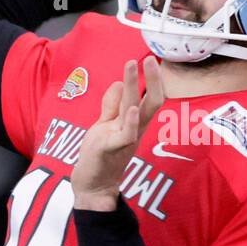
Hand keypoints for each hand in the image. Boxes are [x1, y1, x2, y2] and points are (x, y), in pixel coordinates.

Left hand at [71, 56, 164, 209]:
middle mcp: (134, 129)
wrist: (93, 186)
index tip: (153, 61)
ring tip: (133, 65)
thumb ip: (112, 105)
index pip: (149, 98)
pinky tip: (133, 108)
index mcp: (134, 123)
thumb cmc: (101, 156)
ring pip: (136, 110)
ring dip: (135, 87)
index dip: (153, 81)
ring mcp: (125, 138)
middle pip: (151, 102)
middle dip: (153, 79)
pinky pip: (125, 134)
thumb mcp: (105, 125)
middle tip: (152, 59)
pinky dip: (130, 120)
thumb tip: (120, 83)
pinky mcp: (112, 148)